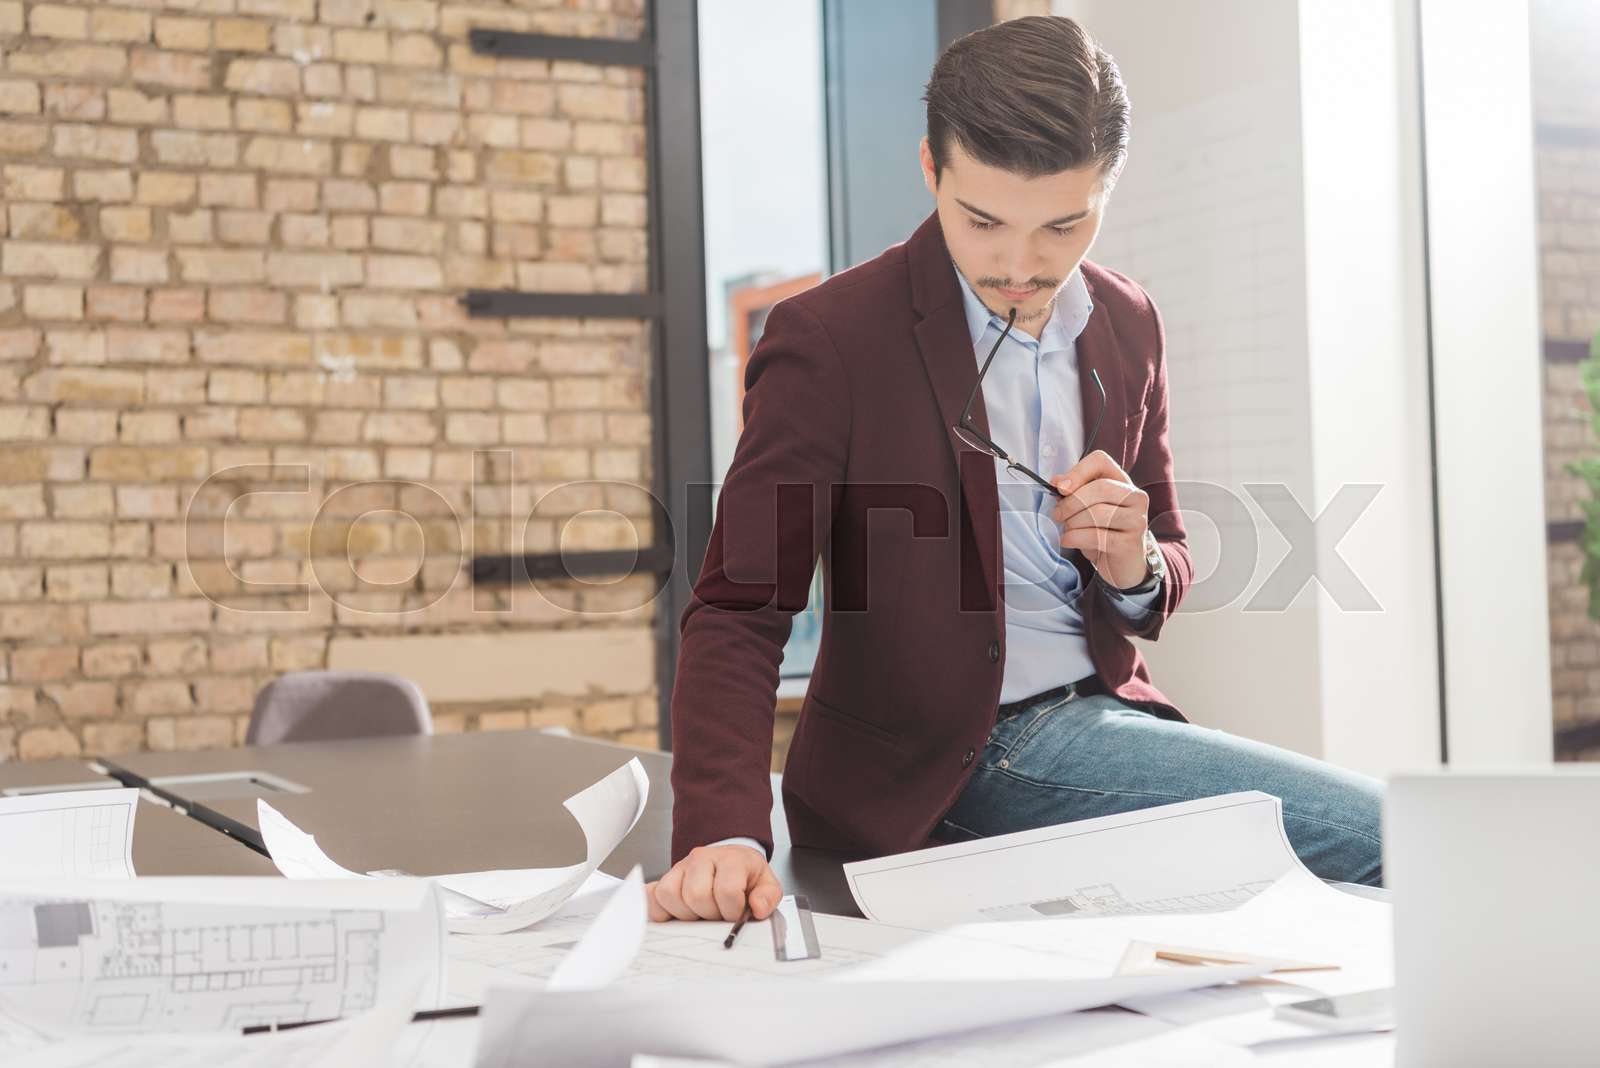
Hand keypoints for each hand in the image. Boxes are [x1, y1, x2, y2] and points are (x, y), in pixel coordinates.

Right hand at [646, 844, 783, 922]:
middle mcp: (702, 859)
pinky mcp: (664, 879)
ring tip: (699, 915)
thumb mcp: (766, 884)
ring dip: (685, 914)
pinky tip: (675, 916)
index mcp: (730, 860)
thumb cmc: (745, 876)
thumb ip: (768, 897)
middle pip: (696, 895)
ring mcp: (680, 867)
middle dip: (709, 914)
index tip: (735, 914)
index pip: (726, 890)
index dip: (731, 911)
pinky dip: (659, 910)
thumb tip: (757, 907)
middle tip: (717, 915)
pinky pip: (650, 896)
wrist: (730, 860)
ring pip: (669, 895)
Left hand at [1051, 450, 1150, 588]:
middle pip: (1099, 488)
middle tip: (1058, 515)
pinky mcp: (1131, 543)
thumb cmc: (1102, 532)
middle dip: (1071, 503)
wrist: (1122, 565)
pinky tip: (1068, 541)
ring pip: (1097, 513)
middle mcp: (1135, 497)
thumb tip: (1056, 481)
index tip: (1060, 488)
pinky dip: (1075, 538)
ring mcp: (1137, 520)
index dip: (1077, 472)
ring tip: (1067, 530)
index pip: (1100, 461)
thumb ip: (1073, 492)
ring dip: (1072, 523)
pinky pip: (1096, 536)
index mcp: (1122, 482)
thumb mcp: (1086, 509)